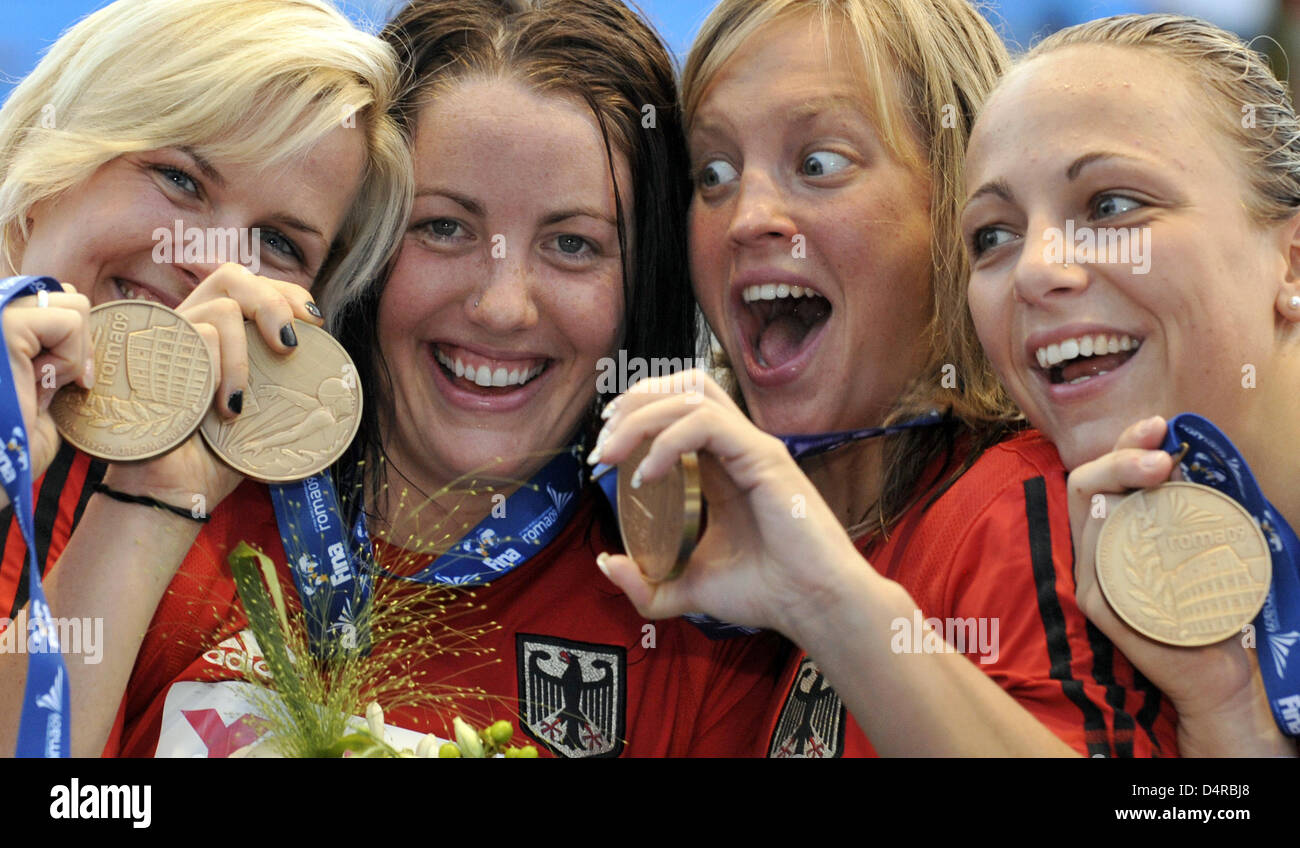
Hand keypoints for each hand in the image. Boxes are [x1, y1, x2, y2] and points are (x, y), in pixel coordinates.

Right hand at [0, 285, 93, 505]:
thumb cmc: (10, 449)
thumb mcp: (36, 391)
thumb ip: (50, 356)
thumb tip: (78, 333)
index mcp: (2, 329)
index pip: (54, 302)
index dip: (73, 341)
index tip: (61, 382)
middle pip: (68, 296)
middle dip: (79, 343)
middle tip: (55, 385)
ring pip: (73, 302)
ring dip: (73, 353)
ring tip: (40, 387)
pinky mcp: (3, 324)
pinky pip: (69, 323)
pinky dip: (70, 359)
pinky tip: (40, 386)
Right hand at [102, 263, 322, 510]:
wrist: (178, 489)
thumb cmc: (222, 453)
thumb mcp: (265, 410)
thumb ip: (286, 381)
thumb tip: (339, 371)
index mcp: (216, 330)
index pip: (249, 283)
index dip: (284, 291)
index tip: (314, 320)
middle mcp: (189, 324)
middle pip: (231, 276)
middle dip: (271, 302)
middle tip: (289, 346)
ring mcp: (166, 339)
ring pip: (219, 311)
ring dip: (242, 358)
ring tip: (238, 405)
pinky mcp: (149, 358)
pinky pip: (196, 340)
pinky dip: (220, 372)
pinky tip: (221, 410)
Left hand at [592, 370, 863, 635]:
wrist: (812, 606)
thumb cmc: (766, 593)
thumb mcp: (688, 590)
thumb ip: (646, 584)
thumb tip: (605, 563)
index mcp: (722, 467)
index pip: (679, 409)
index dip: (636, 413)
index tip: (605, 447)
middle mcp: (737, 448)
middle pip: (683, 386)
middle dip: (634, 403)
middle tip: (603, 443)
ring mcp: (752, 447)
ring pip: (692, 395)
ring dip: (642, 416)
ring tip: (613, 453)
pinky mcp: (764, 456)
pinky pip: (707, 424)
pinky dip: (668, 441)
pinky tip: (648, 475)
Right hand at [1068, 416, 1267, 732]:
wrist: (1216, 676)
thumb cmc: (1209, 609)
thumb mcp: (1194, 547)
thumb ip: (1180, 510)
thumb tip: (1180, 457)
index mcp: (1116, 535)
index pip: (1103, 478)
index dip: (1123, 446)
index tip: (1159, 428)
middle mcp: (1095, 554)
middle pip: (1085, 487)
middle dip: (1118, 458)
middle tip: (1159, 451)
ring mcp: (1092, 580)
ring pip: (1088, 514)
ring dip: (1118, 480)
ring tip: (1160, 467)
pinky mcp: (1098, 605)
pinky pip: (1092, 556)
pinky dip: (1107, 526)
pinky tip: (1124, 507)